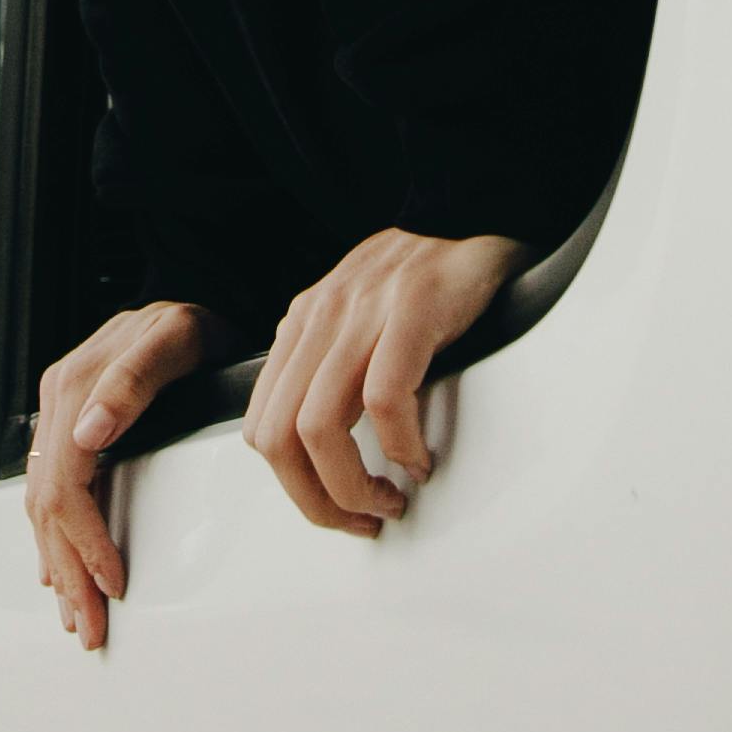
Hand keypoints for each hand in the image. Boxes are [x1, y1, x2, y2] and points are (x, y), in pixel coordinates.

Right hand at [26, 298, 223, 647]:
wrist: (197, 299)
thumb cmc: (196, 323)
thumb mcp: (175, 339)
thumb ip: (133, 380)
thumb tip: (90, 431)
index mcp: (75, 386)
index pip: (64, 484)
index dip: (85, 541)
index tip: (114, 583)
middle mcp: (58, 402)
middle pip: (47, 505)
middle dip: (68, 572)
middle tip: (90, 627)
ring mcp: (59, 414)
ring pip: (41, 506)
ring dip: (57, 566)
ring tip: (74, 615)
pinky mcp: (69, 425)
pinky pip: (48, 490)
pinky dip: (51, 538)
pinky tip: (56, 568)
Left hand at [244, 228, 521, 535]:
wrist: (470, 210)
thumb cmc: (420, 278)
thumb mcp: (353, 320)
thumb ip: (328, 369)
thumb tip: (319, 453)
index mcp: (300, 325)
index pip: (260, 428)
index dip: (294, 488)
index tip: (338, 510)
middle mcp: (319, 317)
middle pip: (278, 438)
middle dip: (318, 501)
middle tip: (364, 521)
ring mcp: (361, 311)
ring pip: (319, 428)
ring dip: (354, 487)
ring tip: (391, 500)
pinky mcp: (410, 308)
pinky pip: (384, 398)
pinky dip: (399, 445)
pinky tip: (420, 457)